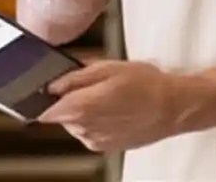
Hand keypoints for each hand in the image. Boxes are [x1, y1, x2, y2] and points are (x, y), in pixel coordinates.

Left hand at [38, 60, 205, 152]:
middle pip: (60, 115)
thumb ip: (75, 77)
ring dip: (83, 111)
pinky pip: (89, 132)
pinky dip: (95, 121)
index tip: (44, 90)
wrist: (173, 107)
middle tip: (91, 85)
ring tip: (108, 97)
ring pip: (75, 123)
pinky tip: (114, 109)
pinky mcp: (105, 147)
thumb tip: (51, 84)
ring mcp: (95, 141)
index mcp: (82, 108)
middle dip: (69, 100)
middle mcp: (85, 129)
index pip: (43, 111)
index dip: (41, 99)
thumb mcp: (108, 68)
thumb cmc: (146, 84)